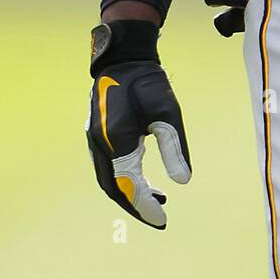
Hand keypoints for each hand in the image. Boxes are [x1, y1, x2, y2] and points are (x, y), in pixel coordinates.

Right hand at [85, 20, 191, 228]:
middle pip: (114, 188)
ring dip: (129, 193)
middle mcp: (100, 144)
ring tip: (158, 200)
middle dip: (135, 205)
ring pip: (110, 178)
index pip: (129, 184)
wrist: (124, 58)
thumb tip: (184, 181)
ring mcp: (95, 140)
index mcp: (116, 140)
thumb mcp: (168, 113)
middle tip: (158, 217)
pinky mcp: (99, 135)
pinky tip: (144, 179)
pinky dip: (124, 178)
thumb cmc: (148, 82)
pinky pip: (109, 166)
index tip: (162, 220)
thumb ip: (174, 147)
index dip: (145, 205)